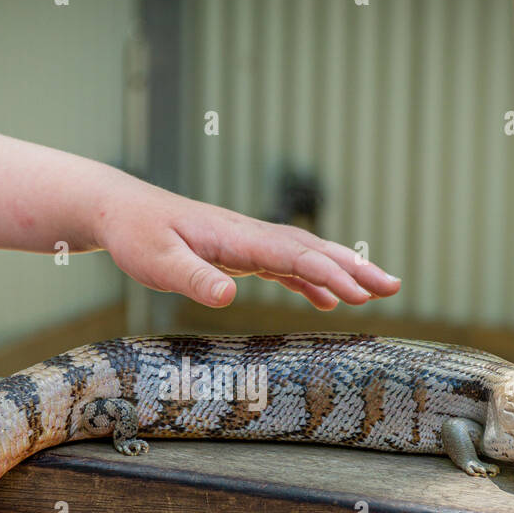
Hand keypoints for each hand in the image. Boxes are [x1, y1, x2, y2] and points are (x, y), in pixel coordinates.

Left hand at [93, 173, 399, 308]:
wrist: (120, 211)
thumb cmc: (136, 236)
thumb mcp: (156, 262)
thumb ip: (192, 279)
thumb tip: (228, 297)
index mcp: (235, 237)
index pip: (292, 255)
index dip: (328, 274)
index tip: (357, 293)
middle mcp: (249, 236)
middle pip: (312, 250)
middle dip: (354, 268)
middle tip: (392, 287)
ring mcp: (248, 243)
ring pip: (306, 255)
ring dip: (343, 272)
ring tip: (379, 291)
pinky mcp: (240, 252)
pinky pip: (286, 267)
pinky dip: (311, 282)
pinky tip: (327, 301)